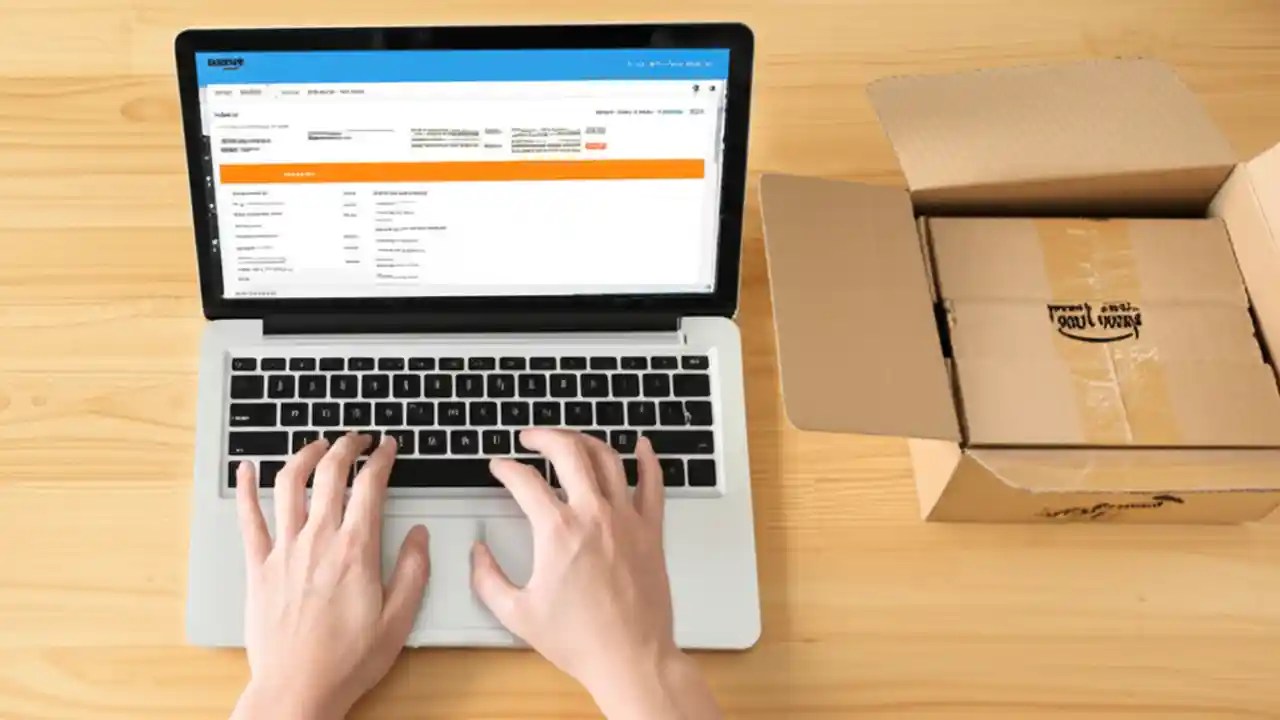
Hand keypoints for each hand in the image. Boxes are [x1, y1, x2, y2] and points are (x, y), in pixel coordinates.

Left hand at [232, 434, 429, 719]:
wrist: (297, 689)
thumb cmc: (348, 660)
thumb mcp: (399, 619)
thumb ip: (414, 571)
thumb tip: (420, 534)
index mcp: (356, 550)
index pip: (370, 486)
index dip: (382, 458)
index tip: (388, 447)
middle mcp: (318, 540)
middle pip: (330, 473)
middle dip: (346, 446)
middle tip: (356, 438)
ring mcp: (284, 550)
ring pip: (289, 484)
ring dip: (304, 455)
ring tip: (316, 445)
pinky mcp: (258, 566)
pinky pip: (248, 517)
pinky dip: (245, 487)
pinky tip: (245, 467)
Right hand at [471, 429, 719, 719]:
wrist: (630, 658)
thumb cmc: (579, 640)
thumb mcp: (517, 613)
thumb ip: (487, 578)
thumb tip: (478, 553)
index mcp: (558, 532)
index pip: (525, 481)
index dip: (505, 468)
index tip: (499, 467)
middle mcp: (594, 516)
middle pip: (569, 452)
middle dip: (544, 436)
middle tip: (530, 437)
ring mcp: (626, 519)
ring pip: (608, 459)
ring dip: (585, 440)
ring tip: (569, 439)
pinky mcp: (651, 531)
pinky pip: (653, 484)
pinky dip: (648, 460)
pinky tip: (641, 445)